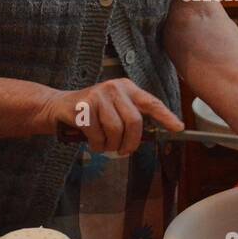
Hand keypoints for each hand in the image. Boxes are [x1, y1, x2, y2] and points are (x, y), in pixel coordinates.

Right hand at [45, 79, 182, 155]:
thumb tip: (152, 135)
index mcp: (127, 87)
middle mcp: (114, 88)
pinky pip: (98, 135)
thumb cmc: (92, 113)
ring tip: (104, 144)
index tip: (178, 128)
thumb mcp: (114, 109)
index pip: (151, 102)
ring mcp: (98, 96)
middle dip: (131, 142)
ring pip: (116, 130)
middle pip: (134, 121)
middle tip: (124, 151)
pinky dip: (96, 145)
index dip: (166, 116)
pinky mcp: (83, 107)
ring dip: (111, 145)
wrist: (59, 107)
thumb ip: (132, 117)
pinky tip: (92, 141)